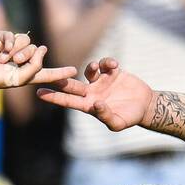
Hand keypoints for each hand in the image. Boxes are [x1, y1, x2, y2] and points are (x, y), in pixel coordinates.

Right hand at [0, 31, 76, 90]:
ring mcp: (12, 47)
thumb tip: (43, 49)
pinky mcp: (4, 37)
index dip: (59, 73)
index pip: (45, 72)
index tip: (73, 71)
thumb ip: (33, 68)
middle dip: (27, 57)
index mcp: (24, 73)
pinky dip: (9, 44)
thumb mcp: (16, 79)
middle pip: (37, 52)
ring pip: (28, 42)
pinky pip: (15, 35)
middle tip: (14, 62)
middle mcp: (20, 59)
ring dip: (17, 51)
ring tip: (4, 58)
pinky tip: (0, 50)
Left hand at [36, 57, 155, 130]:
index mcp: (90, 106)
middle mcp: (92, 92)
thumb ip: (106, 116)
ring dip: (91, 67)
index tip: (39, 93)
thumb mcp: (118, 123)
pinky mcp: (112, 72)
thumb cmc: (130, 117)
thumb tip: (96, 105)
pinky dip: (107, 62)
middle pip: (72, 85)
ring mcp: (101, 81)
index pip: (68, 101)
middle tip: (48, 73)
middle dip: (60, 80)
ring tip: (98, 67)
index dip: (54, 97)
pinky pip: (105, 64)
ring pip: (89, 71)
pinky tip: (114, 65)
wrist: (145, 105)